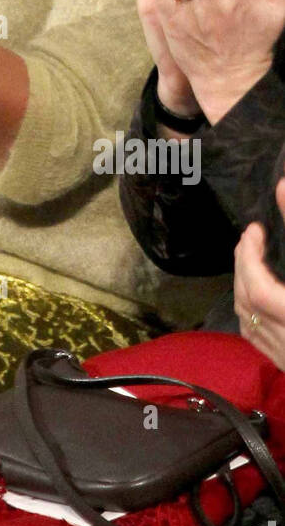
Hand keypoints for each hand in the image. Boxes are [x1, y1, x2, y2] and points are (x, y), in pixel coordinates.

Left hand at [235, 179, 284, 371]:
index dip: (249, 257)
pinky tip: (259, 295)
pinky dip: (251, 312)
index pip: (260, 289)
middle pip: (249, 303)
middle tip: (252, 239)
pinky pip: (257, 338)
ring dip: (245, 287)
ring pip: (249, 323)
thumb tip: (281, 186)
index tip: (254, 230)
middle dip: (245, 266)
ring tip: (253, 260)